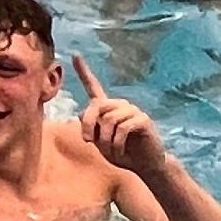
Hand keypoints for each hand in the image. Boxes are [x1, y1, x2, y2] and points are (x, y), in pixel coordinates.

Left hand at [72, 51, 170, 176]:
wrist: (145, 165)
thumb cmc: (122, 153)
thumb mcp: (100, 143)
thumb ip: (91, 129)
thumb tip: (80, 112)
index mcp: (107, 108)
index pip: (94, 86)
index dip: (83, 71)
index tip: (75, 55)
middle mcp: (119, 105)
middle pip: (96, 106)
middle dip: (88, 125)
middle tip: (88, 141)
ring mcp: (132, 110)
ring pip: (108, 119)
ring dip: (104, 139)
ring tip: (110, 151)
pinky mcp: (142, 119)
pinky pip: (122, 128)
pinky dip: (116, 143)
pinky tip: (119, 151)